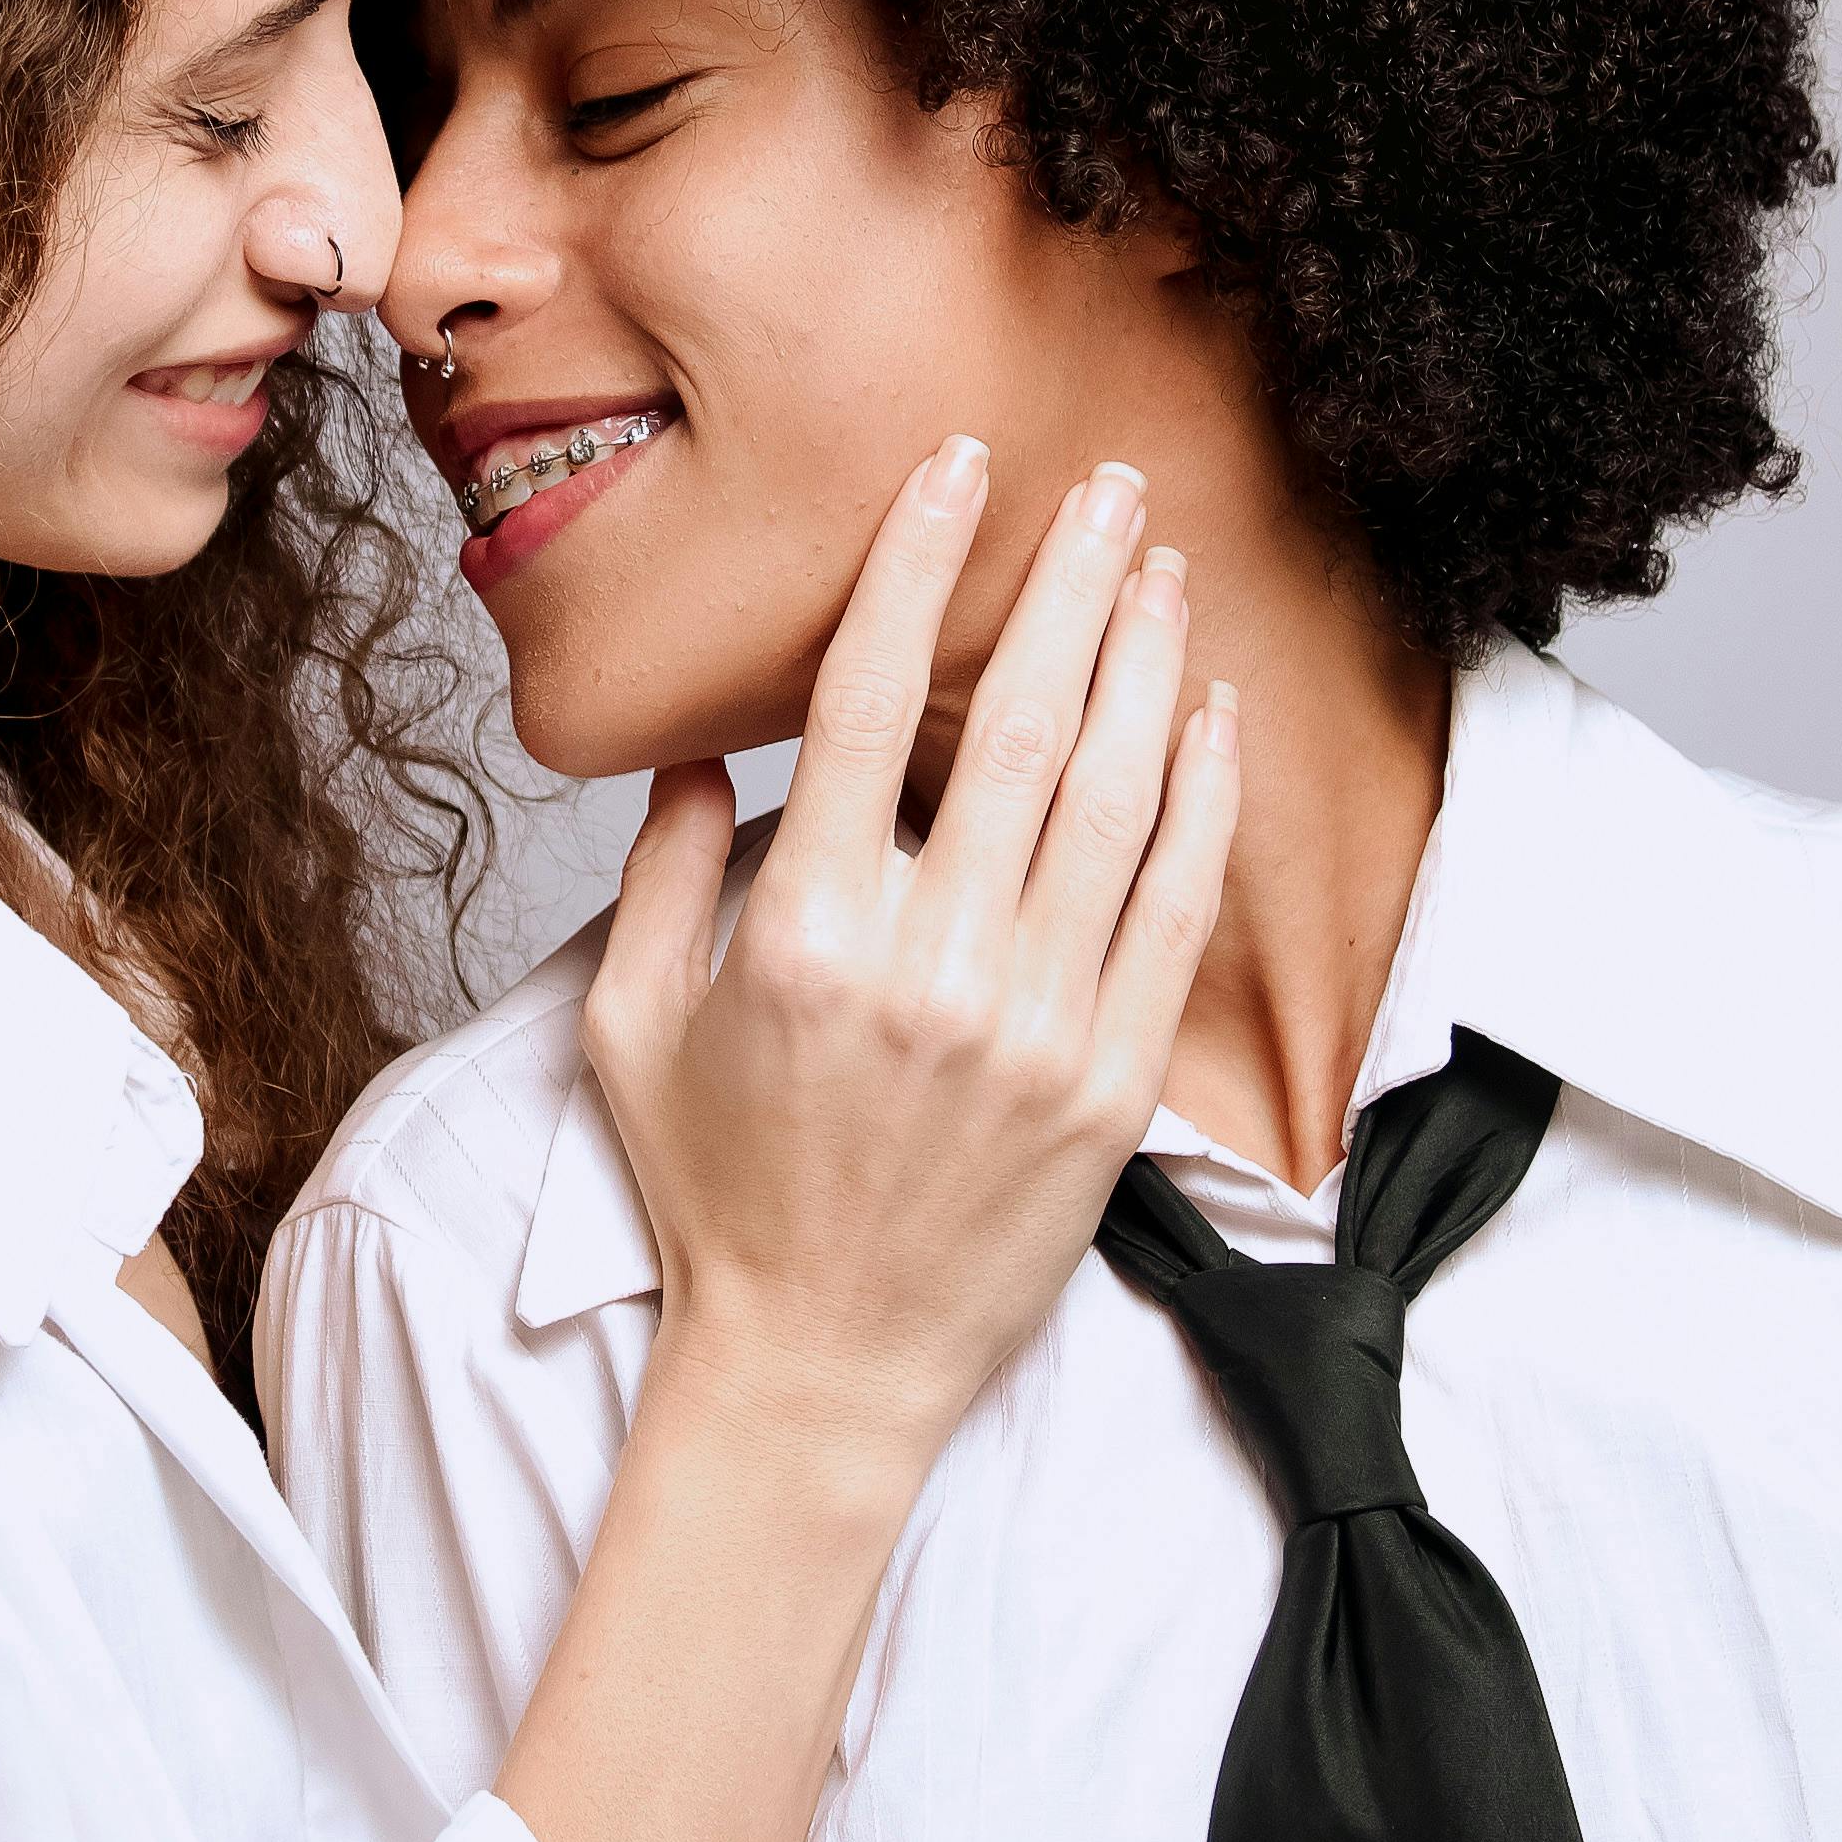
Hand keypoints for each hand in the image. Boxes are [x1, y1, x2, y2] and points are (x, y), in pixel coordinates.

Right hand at [580, 438, 1237, 1494]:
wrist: (820, 1367)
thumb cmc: (718, 1196)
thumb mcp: (630, 1025)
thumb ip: (662, 872)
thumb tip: (698, 747)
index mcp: (806, 934)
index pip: (871, 700)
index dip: (918, 567)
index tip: (956, 474)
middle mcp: (931, 967)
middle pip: (1025, 723)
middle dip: (1073, 583)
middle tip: (1111, 488)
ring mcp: (1035, 1026)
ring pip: (1115, 800)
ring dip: (1148, 664)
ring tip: (1167, 567)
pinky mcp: (1110, 1086)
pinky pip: (1172, 910)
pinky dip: (1202, 800)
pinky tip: (1211, 715)